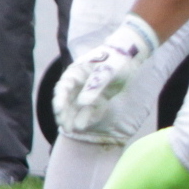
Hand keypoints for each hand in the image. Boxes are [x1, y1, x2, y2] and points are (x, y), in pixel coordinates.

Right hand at [54, 14, 158, 133]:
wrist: (129, 57)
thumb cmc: (115, 59)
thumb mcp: (107, 71)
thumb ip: (95, 86)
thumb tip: (82, 103)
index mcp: (75, 72)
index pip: (63, 88)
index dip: (60, 101)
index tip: (59, 111)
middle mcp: (77, 83)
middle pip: (66, 100)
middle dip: (64, 114)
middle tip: (66, 127)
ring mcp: (87, 92)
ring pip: (76, 107)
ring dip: (73, 118)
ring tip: (72, 130)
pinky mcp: (97, 98)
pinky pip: (90, 110)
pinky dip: (87, 117)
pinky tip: (84, 126)